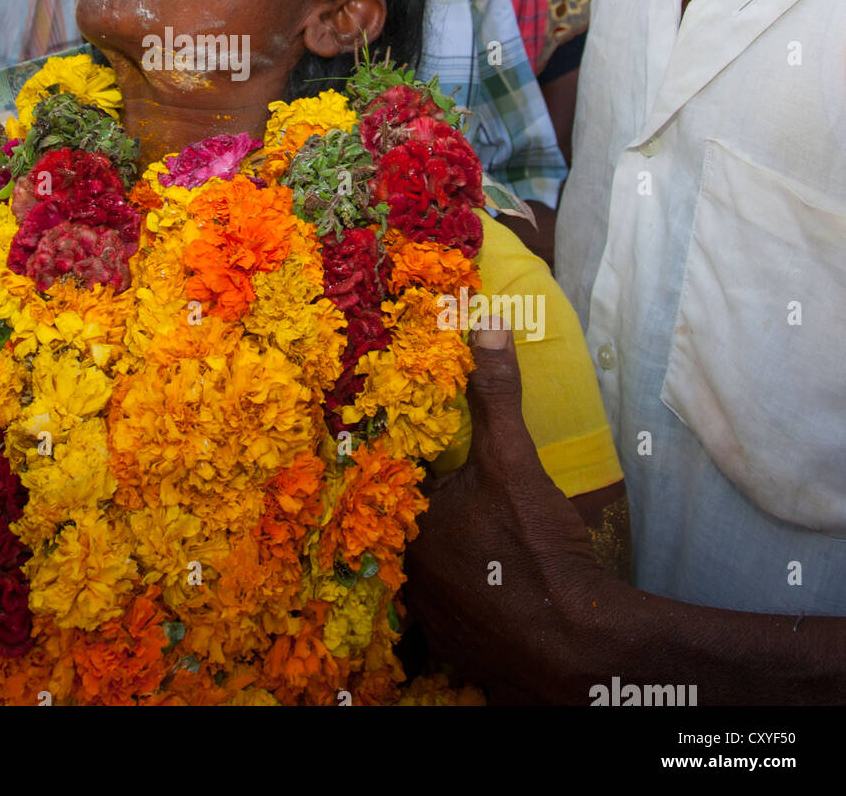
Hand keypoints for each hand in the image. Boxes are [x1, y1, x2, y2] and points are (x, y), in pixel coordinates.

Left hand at [402, 320, 601, 702]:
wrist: (576, 649)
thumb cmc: (536, 549)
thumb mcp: (513, 459)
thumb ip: (496, 392)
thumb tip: (485, 321)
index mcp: (404, 518)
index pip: (396, 472)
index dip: (416, 452)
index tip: (438, 440)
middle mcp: (403, 567)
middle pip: (411, 516)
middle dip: (434, 498)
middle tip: (469, 486)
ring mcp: (426, 610)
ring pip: (429, 559)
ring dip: (449, 542)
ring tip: (483, 526)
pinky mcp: (453, 641)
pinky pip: (449, 599)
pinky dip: (466, 582)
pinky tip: (493, 572)